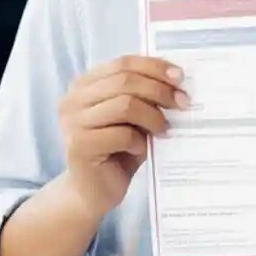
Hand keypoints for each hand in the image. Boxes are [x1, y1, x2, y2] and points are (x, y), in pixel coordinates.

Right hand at [58, 55, 187, 216]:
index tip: (179, 76)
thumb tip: (176, 80)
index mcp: (83, 85)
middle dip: (159, 90)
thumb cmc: (115, 151)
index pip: (122, 63)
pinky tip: (142, 150)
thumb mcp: (129, 118)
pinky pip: (122, 135)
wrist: (91, 192)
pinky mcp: (81, 147)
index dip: (153, 67)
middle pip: (124, 81)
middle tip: (182, 103)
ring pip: (125, 105)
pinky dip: (140, 142)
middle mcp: (73, 99)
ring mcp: (73, 123)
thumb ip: (141, 96)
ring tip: (165, 129)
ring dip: (153, 116)